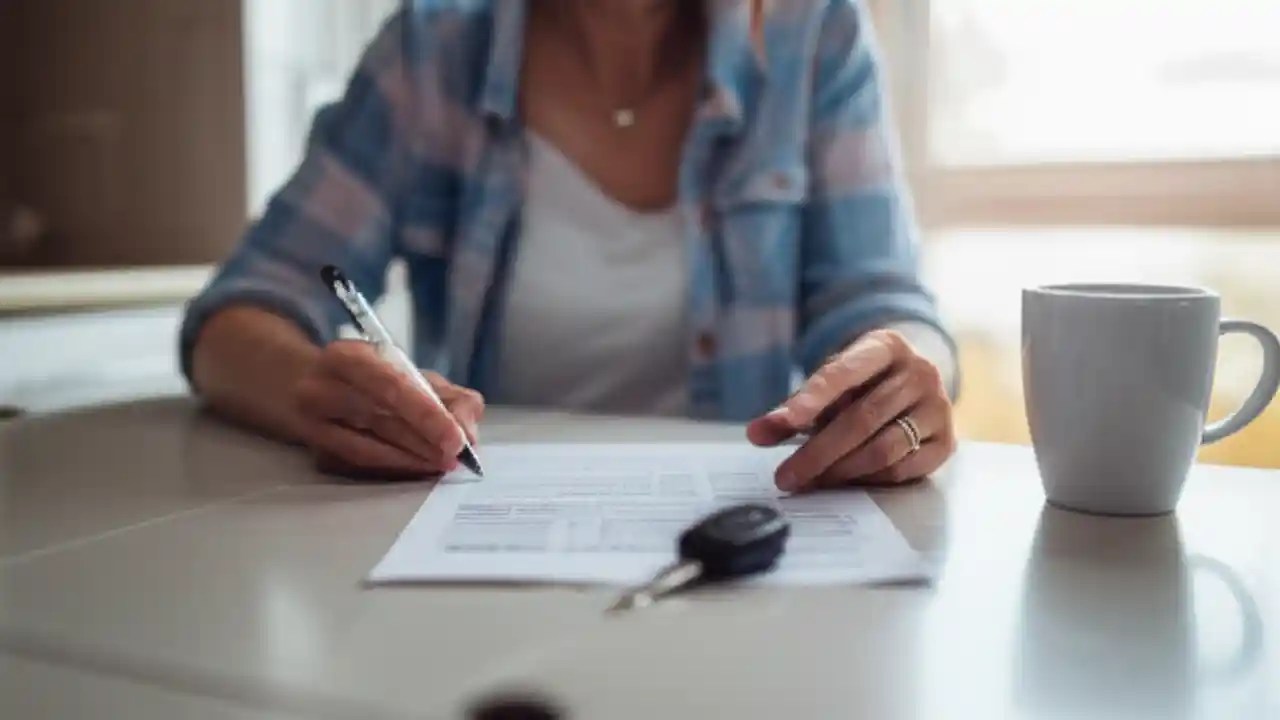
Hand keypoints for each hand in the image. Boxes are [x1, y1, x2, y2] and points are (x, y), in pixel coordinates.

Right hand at [291, 340, 483, 477]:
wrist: (302, 385)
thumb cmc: (369, 380)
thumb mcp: (410, 374)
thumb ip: (449, 397)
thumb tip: (468, 431)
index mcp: (350, 356)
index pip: (391, 384)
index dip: (426, 413)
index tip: (456, 439)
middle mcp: (323, 386)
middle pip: (379, 417)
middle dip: (423, 440)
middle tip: (455, 458)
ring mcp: (312, 420)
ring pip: (367, 446)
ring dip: (411, 459)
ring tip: (441, 465)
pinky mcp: (313, 448)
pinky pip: (358, 463)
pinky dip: (392, 468)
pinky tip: (417, 469)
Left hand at [746, 329, 955, 490]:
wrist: (914, 383)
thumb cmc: (863, 384)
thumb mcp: (831, 383)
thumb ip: (794, 408)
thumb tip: (756, 434)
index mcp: (885, 346)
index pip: (842, 374)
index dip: (809, 401)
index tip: (779, 424)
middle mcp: (920, 372)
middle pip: (862, 419)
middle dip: (817, 452)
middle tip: (785, 475)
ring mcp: (938, 406)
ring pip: (884, 448)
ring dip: (841, 470)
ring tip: (810, 481)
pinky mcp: (946, 441)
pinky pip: (903, 469)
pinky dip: (869, 479)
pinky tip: (845, 480)